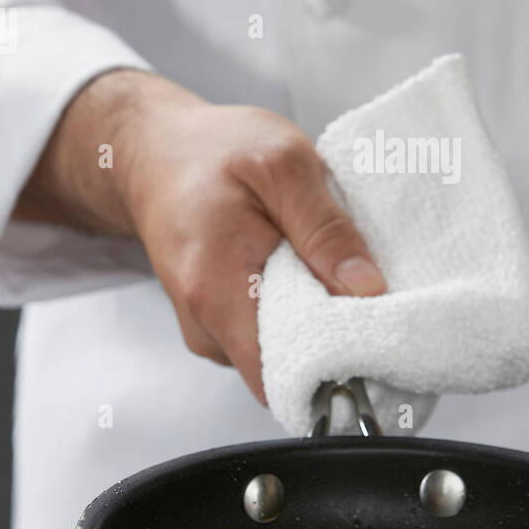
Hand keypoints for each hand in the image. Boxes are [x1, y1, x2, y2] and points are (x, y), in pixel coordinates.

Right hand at [17, 71, 384, 402]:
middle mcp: (204, 326)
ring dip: (312, 319)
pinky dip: (294, 310)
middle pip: (287, 371)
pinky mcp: (216, 322)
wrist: (153, 151)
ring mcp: (207, 329)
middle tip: (360, 287)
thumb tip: (369, 288)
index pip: (283, 378)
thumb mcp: (284, 165)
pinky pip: (268, 335)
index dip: (335, 366)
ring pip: (281, 355)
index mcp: (217, 290)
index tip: (375, 335)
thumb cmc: (212, 150)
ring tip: (320, 265)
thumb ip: (326, 228)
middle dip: (333, 339)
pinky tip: (298, 270)